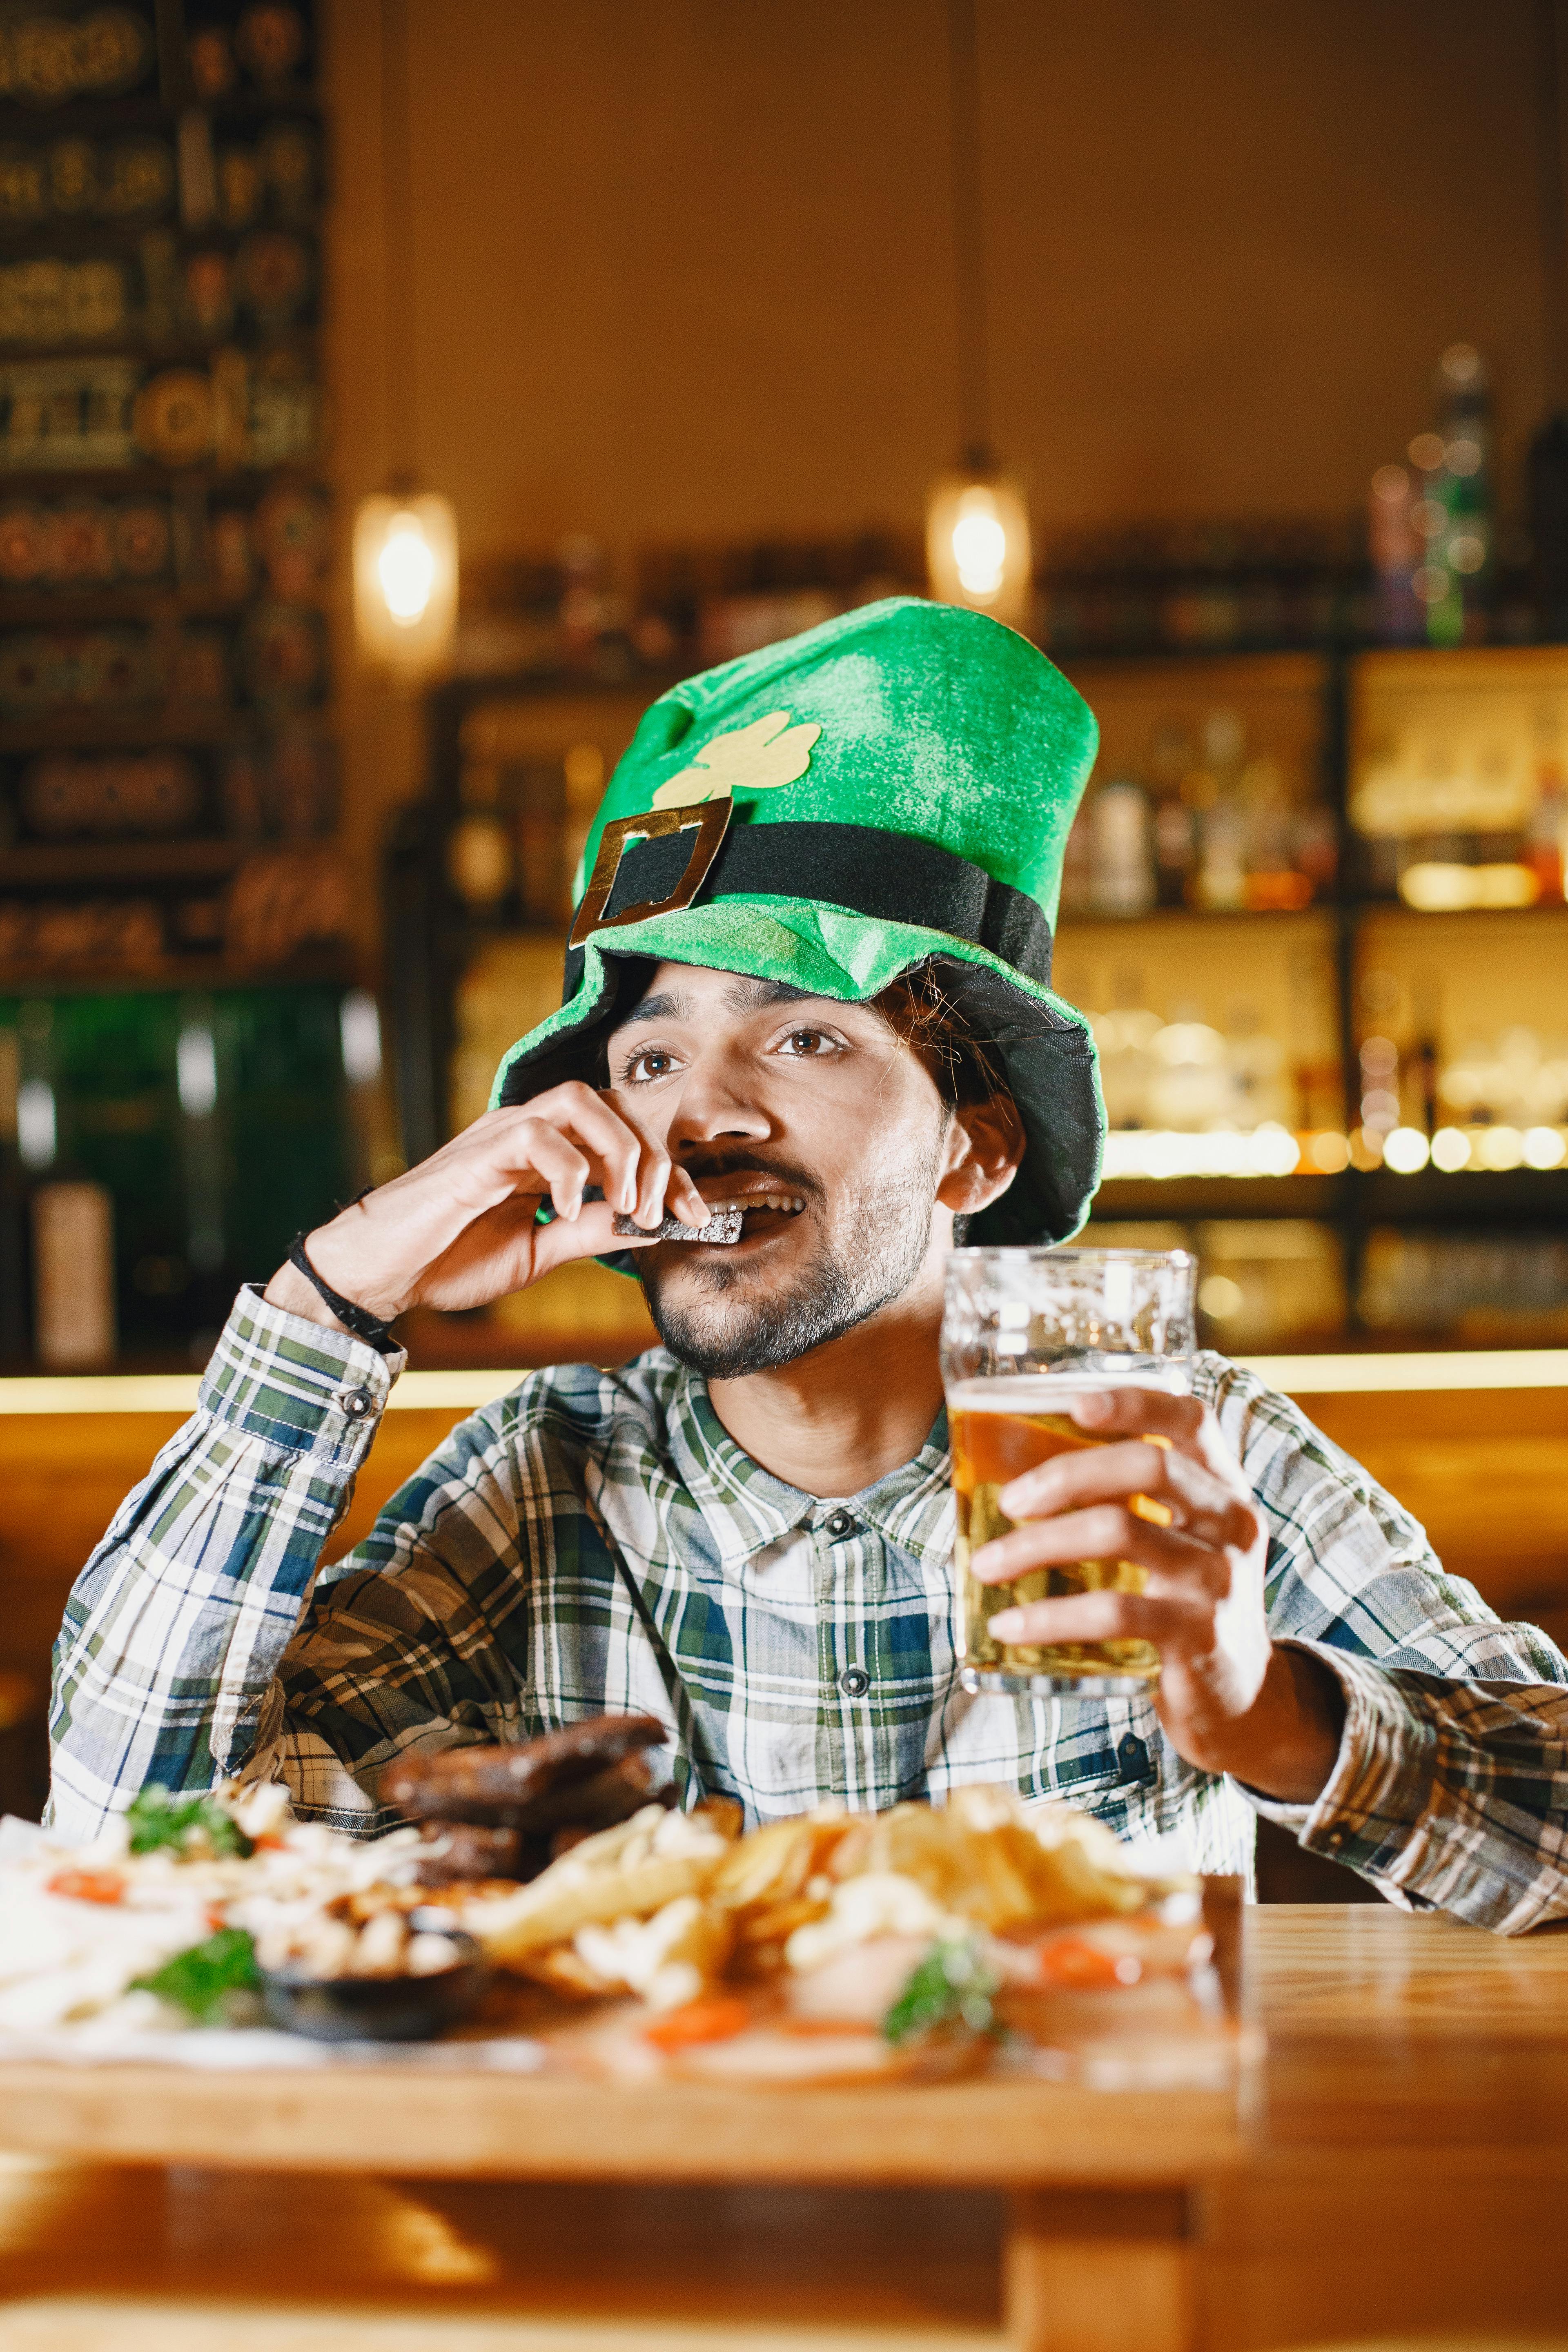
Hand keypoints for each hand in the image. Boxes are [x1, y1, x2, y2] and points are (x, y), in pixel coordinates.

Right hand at [263, 1083, 708, 1326]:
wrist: (382, 1273)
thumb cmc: (449, 1259)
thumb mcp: (539, 1250)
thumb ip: (590, 1231)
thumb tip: (648, 1225)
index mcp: (546, 1155)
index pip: (623, 1134)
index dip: (666, 1169)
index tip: (692, 1213)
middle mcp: (527, 1134)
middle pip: (612, 1106)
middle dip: (654, 1157)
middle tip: (666, 1211)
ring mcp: (500, 1137)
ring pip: (578, 1100)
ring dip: (617, 1150)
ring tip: (624, 1203)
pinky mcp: (475, 1154)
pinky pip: (532, 1134)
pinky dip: (566, 1168)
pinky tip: (568, 1208)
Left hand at [970, 1386, 1344, 1803]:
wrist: (1240, 1696)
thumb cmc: (1184, 1600)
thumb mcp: (1178, 1540)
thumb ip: (1126, 1502)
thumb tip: (1010, 1478)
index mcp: (1223, 1487)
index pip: (1191, 1419)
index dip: (1134, 1401)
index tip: (1074, 1404)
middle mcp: (1232, 1523)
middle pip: (1149, 1465)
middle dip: (1066, 1474)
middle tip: (1010, 1501)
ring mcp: (1218, 1580)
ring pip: (1119, 1532)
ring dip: (1036, 1546)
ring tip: (985, 1565)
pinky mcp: (1198, 1637)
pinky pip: (1113, 1612)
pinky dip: (1050, 1617)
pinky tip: (1009, 1626)